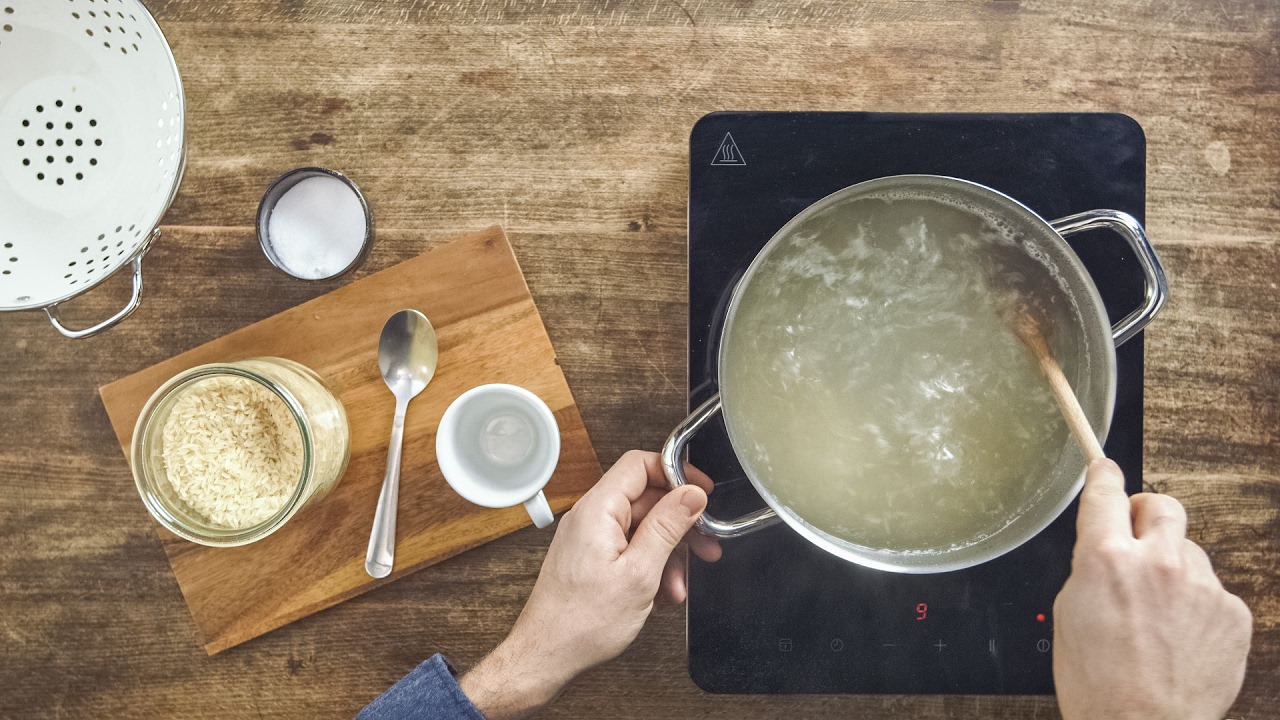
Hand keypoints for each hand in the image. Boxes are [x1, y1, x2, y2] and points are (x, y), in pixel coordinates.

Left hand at [459, 450, 720, 719]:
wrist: (547, 655)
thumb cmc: (582, 622)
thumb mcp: (640, 573)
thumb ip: (668, 527)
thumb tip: (691, 494)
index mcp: (598, 510)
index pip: (639, 464)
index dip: (676, 472)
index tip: (702, 492)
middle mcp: (590, 517)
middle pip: (645, 498)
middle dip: (679, 522)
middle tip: (706, 543)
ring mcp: (589, 538)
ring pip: (641, 527)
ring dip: (668, 552)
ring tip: (680, 584)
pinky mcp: (590, 557)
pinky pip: (629, 548)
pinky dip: (650, 565)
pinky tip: (662, 592)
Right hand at [1053, 458, 1251, 719]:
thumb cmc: (1098, 683)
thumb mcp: (1069, 614)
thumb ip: (1091, 569)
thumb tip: (1106, 550)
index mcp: (1105, 559)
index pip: (1106, 493)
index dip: (1104, 475)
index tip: (1105, 468)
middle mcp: (1157, 563)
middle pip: (1162, 504)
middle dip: (1148, 514)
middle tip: (1138, 539)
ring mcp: (1201, 587)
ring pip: (1188, 552)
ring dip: (1173, 570)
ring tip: (1158, 615)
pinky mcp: (1233, 613)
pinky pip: (1213, 591)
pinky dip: (1197, 607)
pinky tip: (1181, 637)